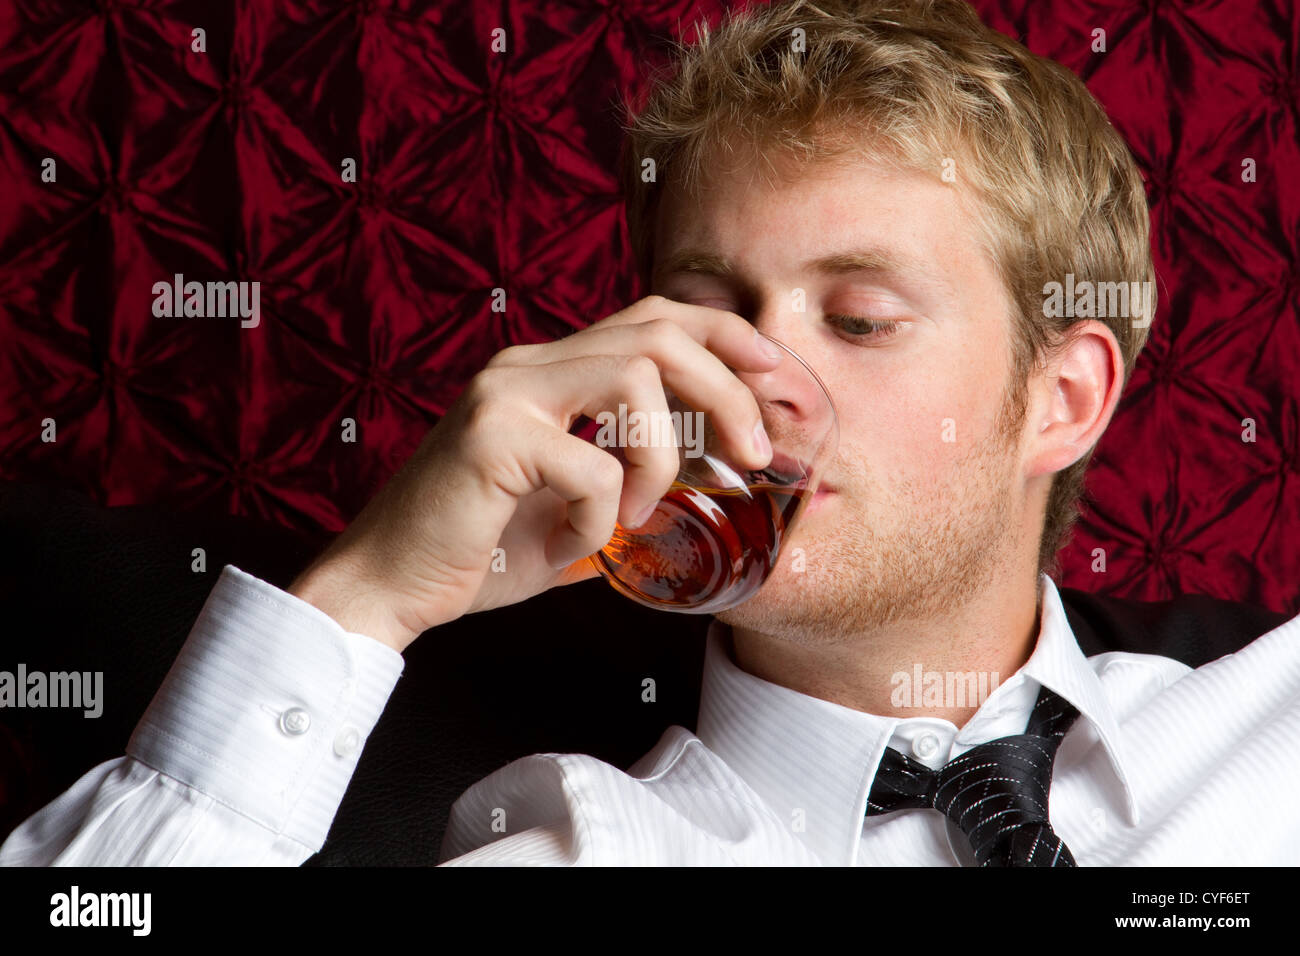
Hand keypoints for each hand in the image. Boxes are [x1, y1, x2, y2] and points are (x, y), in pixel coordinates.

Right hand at [289, 296, 778, 651]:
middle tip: (756, 451)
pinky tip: (567, 545)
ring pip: (635, 378)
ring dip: (661, 458)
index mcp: (548, 372)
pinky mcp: (492, 438)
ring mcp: (506, 394)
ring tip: (636, 514)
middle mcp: (527, 366)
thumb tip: (707, 490)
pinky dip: (601, 518)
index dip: (723, 335)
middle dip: (728, 386)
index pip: (652, 317)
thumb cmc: (479, 549)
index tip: (774, 373)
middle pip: (660, 331)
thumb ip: (626, 484)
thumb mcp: (571, 507)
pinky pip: (593, 466)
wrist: (389, 585)